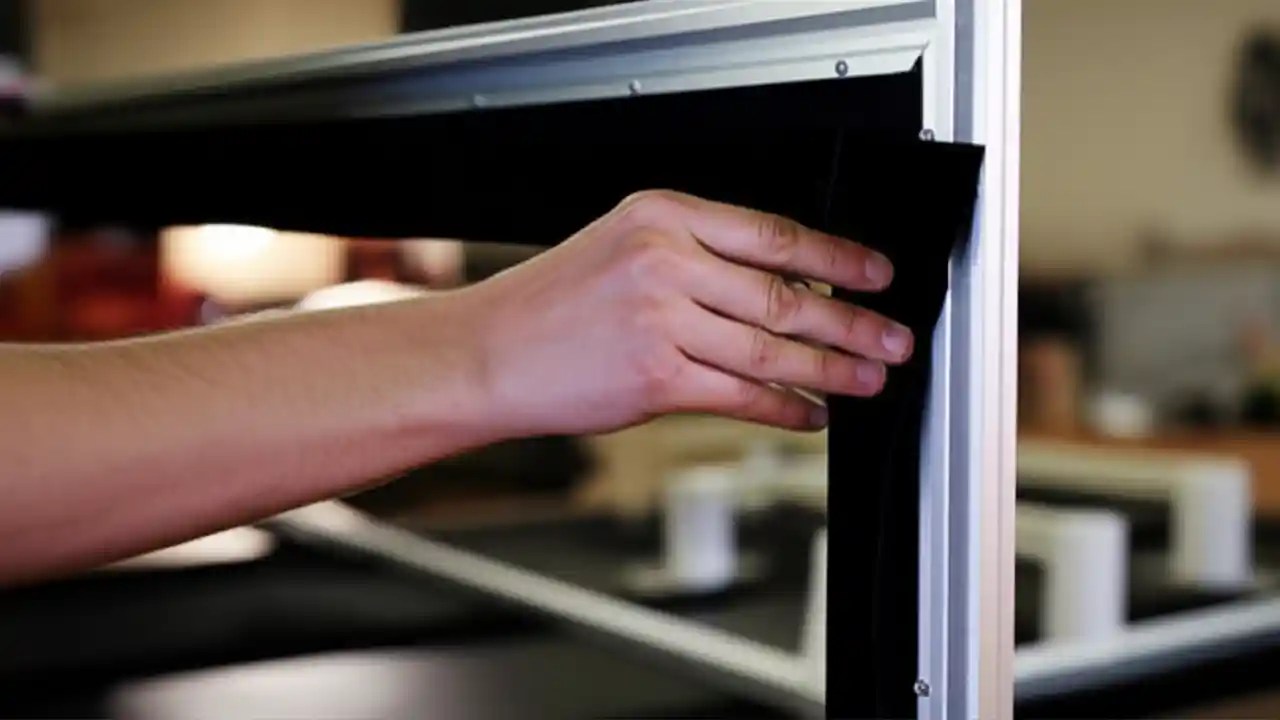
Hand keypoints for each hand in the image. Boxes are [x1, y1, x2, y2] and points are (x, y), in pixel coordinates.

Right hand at [461, 190, 912, 437]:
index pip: (774, 234)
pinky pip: (741, 395)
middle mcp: (666, 260)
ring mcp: (662, 319)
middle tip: (893, 340)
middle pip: (785, 295)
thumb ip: (698, 260)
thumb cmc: (550, 306)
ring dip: (832, 370)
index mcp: (663, 215)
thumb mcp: (623, 248)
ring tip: (869, 381)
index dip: (838, 258)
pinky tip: (811, 413)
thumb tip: (782, 292)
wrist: (488, 353)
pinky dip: (785, 409)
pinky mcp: (656, 378)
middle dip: (853, 323)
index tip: (876, 274)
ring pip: (772, 349)